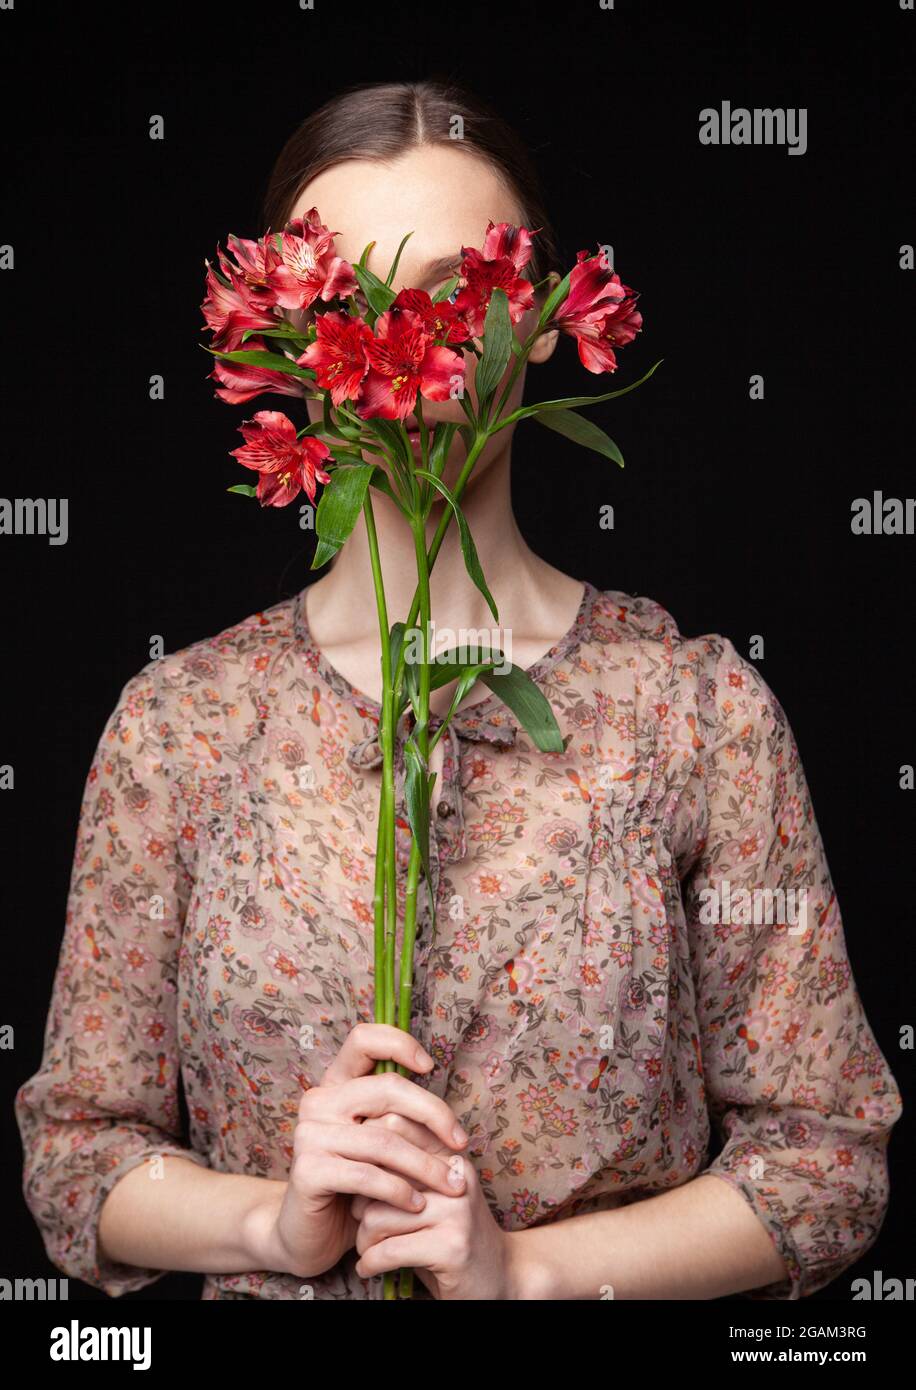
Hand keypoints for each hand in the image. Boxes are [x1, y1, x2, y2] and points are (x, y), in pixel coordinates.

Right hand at [250, 1023, 468, 1279]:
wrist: (308, 1232)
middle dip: (434, 1114)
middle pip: (387, 1089)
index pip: (363, 1040)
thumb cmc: (353, 1185)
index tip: (429, 1066)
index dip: (398, 1044)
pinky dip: (400, 1191)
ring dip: (426, 1165)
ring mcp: (310, 1134)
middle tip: (461, 1143)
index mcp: (336, 1085)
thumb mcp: (376, 1143)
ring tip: (450, 1184)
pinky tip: (417, 1204)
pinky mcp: (308, 1170)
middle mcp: (319, 1101)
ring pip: (384, 1139)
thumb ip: (398, 1119)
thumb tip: (450, 1119)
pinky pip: (368, 1176)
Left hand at [350, 1115, 514, 1298]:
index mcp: (448, 1157)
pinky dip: (370, 1263)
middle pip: (378, 1175)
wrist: (500, 1276)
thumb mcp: (431, 1195)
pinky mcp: (451, 1247)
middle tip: (360, 1225)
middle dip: (359, 1205)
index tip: (356, 1180)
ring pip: (377, 1216)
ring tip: (367, 1250)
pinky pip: (389, 1251)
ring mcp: (456, 1211)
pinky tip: (369, 1268)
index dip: (365, 1153)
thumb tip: (351, 1153)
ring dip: (363, 1241)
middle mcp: (454, 1176)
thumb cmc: (450, 1234)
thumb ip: (403, 1172)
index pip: (394, 1128)